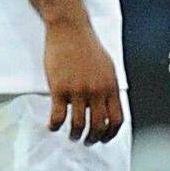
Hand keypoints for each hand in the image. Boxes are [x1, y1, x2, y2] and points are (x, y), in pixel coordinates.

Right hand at [43, 18, 124, 144]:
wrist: (70, 29)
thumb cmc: (87, 46)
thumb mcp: (107, 67)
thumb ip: (108, 87)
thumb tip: (110, 106)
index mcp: (110, 85)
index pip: (117, 119)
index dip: (111, 134)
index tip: (104, 139)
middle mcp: (97, 90)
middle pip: (99, 126)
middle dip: (93, 139)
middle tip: (86, 141)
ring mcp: (78, 90)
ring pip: (79, 125)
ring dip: (75, 135)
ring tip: (72, 135)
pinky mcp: (59, 88)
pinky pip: (58, 117)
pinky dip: (55, 126)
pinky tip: (52, 125)